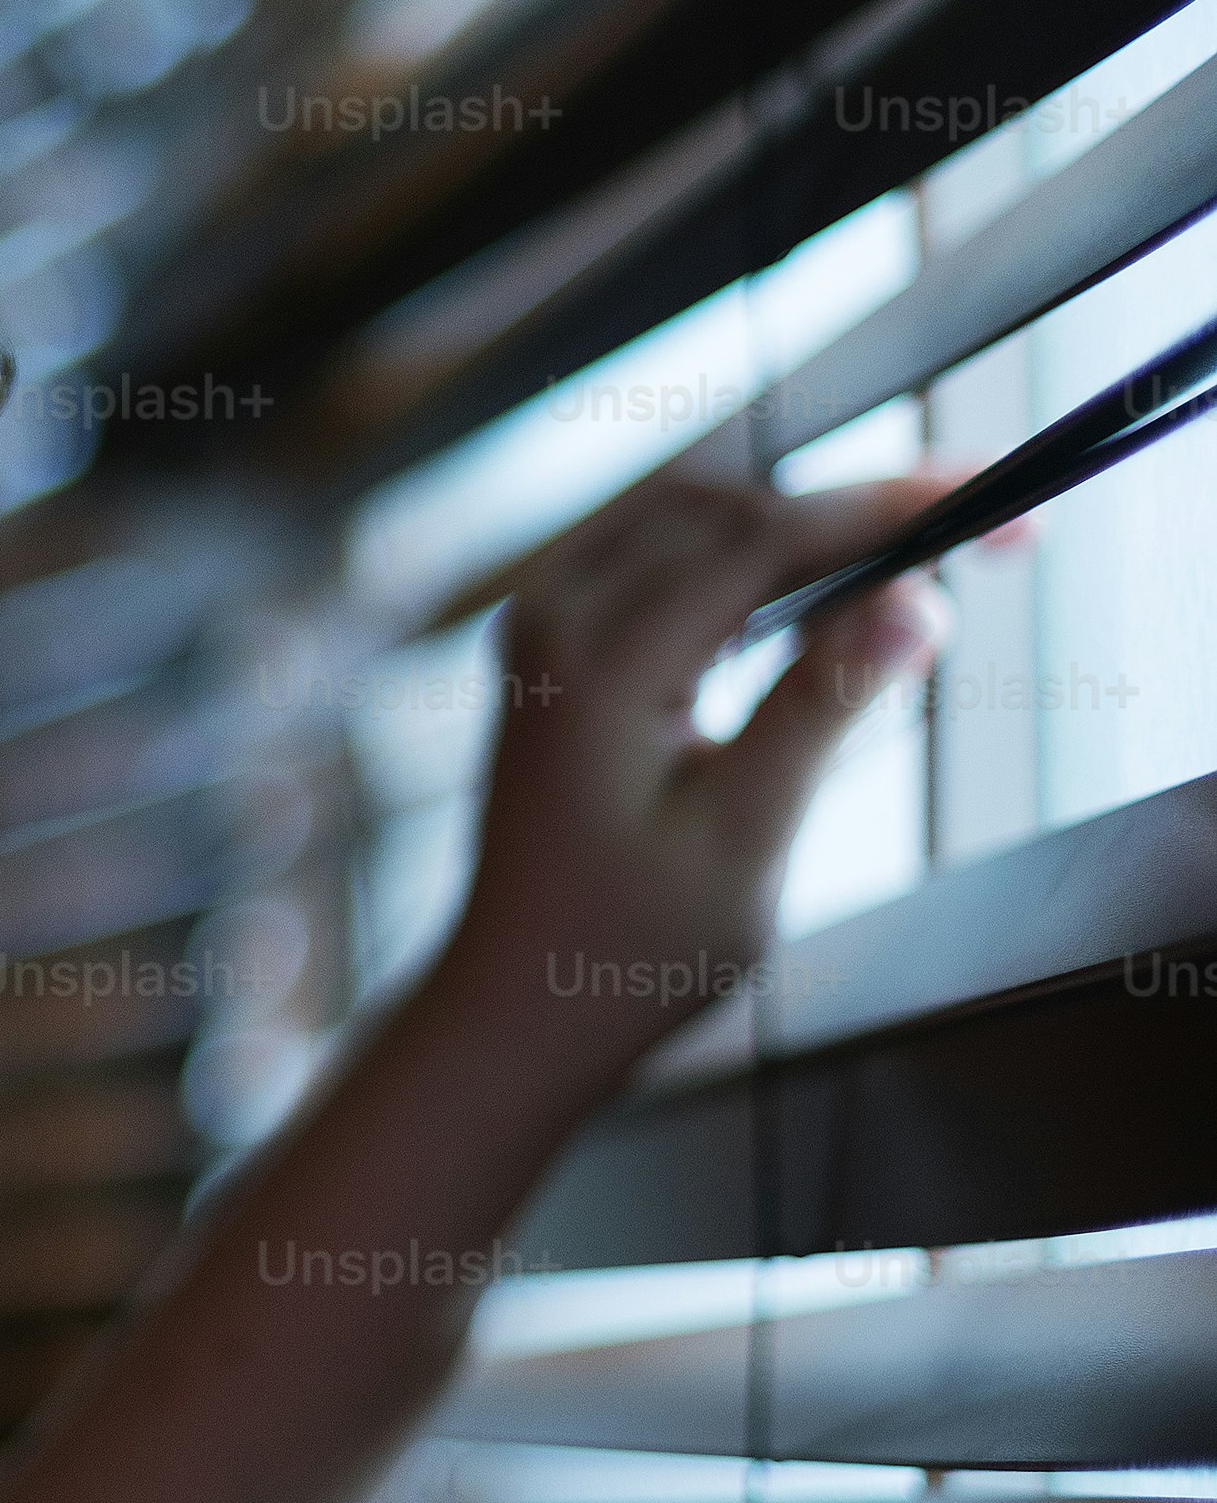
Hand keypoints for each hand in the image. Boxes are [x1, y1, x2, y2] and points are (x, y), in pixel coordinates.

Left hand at [439, 470, 961, 1094]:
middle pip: (728, 509)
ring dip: (801, 520)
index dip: (885, 509)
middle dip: (854, 505)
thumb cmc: (623, 950)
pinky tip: (816, 579)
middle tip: (976, 524)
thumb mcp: (744, 839)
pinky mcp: (552, 643)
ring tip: (914, 546)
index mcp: (595, 664)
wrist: (513, 1003)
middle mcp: (553, 620)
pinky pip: (656, 553)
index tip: (988, 499)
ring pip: (692, 516)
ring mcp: (542, 625)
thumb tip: (919, 602)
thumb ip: (821, 708)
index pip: (763, 538)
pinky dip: (744, 550)